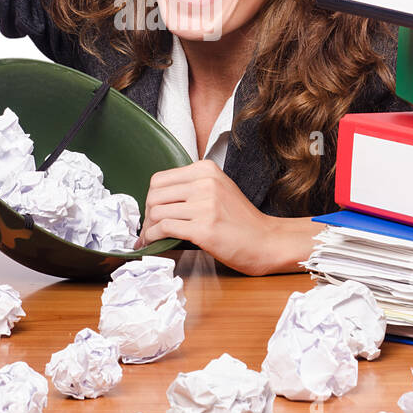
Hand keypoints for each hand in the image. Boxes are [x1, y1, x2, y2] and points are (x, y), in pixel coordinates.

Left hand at [135, 160, 319, 275]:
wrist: (265, 241)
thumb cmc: (241, 220)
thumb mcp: (218, 189)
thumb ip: (192, 186)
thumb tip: (156, 198)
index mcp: (206, 169)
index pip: (160, 179)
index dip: (151, 197)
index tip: (153, 211)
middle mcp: (205, 183)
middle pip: (154, 195)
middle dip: (146, 214)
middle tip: (149, 227)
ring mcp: (205, 206)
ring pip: (156, 212)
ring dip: (148, 229)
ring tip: (150, 237)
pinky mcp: (203, 229)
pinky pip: (164, 229)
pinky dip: (152, 237)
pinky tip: (153, 243)